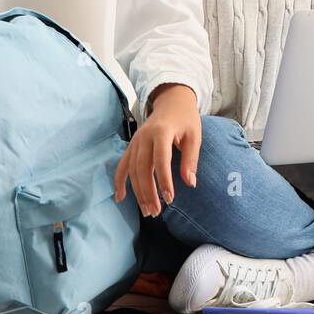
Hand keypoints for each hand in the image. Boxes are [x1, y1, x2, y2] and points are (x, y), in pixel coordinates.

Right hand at [114, 83, 200, 216]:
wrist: (172, 102)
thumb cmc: (186, 119)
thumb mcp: (194, 135)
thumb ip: (191, 159)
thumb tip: (190, 183)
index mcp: (161, 131)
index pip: (160, 159)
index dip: (164, 180)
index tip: (170, 198)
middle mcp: (144, 136)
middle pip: (142, 168)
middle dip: (148, 192)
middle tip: (157, 212)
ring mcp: (135, 141)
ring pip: (131, 170)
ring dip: (137, 192)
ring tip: (147, 210)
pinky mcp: (132, 146)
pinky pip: (122, 165)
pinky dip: (119, 181)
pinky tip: (121, 198)